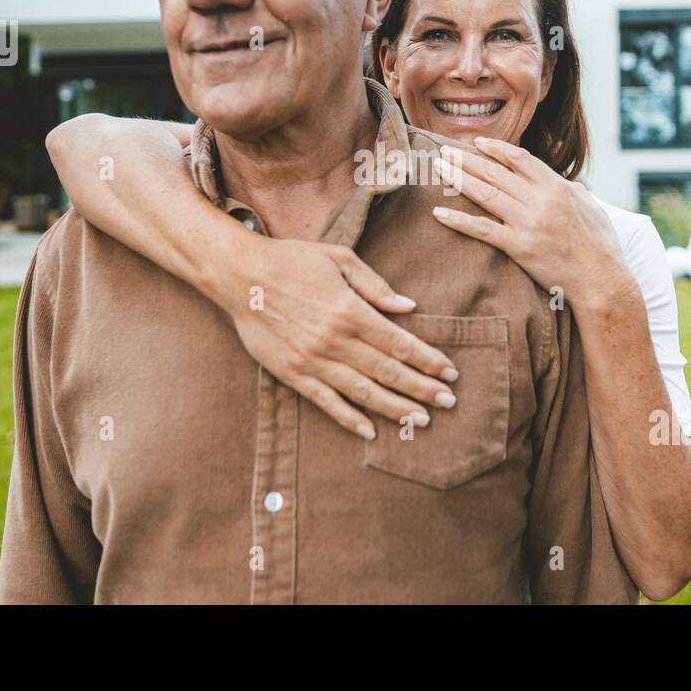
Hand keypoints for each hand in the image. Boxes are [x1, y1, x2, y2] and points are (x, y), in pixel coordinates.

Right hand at [219, 236, 460, 439]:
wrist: (240, 275)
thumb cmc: (292, 261)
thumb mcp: (339, 259)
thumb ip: (375, 286)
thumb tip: (408, 307)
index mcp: (350, 311)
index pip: (400, 343)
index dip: (428, 360)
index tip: (450, 372)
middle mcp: (335, 341)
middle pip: (388, 372)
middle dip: (422, 388)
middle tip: (449, 401)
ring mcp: (313, 361)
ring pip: (362, 392)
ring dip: (395, 408)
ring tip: (422, 420)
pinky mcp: (292, 374)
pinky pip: (325, 402)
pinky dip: (349, 419)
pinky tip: (370, 430)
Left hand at [431, 136, 630, 307]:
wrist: (602, 280)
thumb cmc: (601, 246)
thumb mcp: (592, 208)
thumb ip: (574, 192)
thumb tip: (566, 184)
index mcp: (557, 186)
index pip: (519, 159)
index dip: (495, 148)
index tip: (476, 142)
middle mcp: (540, 199)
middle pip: (495, 172)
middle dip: (466, 159)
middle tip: (444, 151)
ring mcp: (528, 222)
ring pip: (485, 194)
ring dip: (458, 179)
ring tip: (438, 169)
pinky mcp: (519, 246)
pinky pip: (482, 230)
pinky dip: (459, 220)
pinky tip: (439, 213)